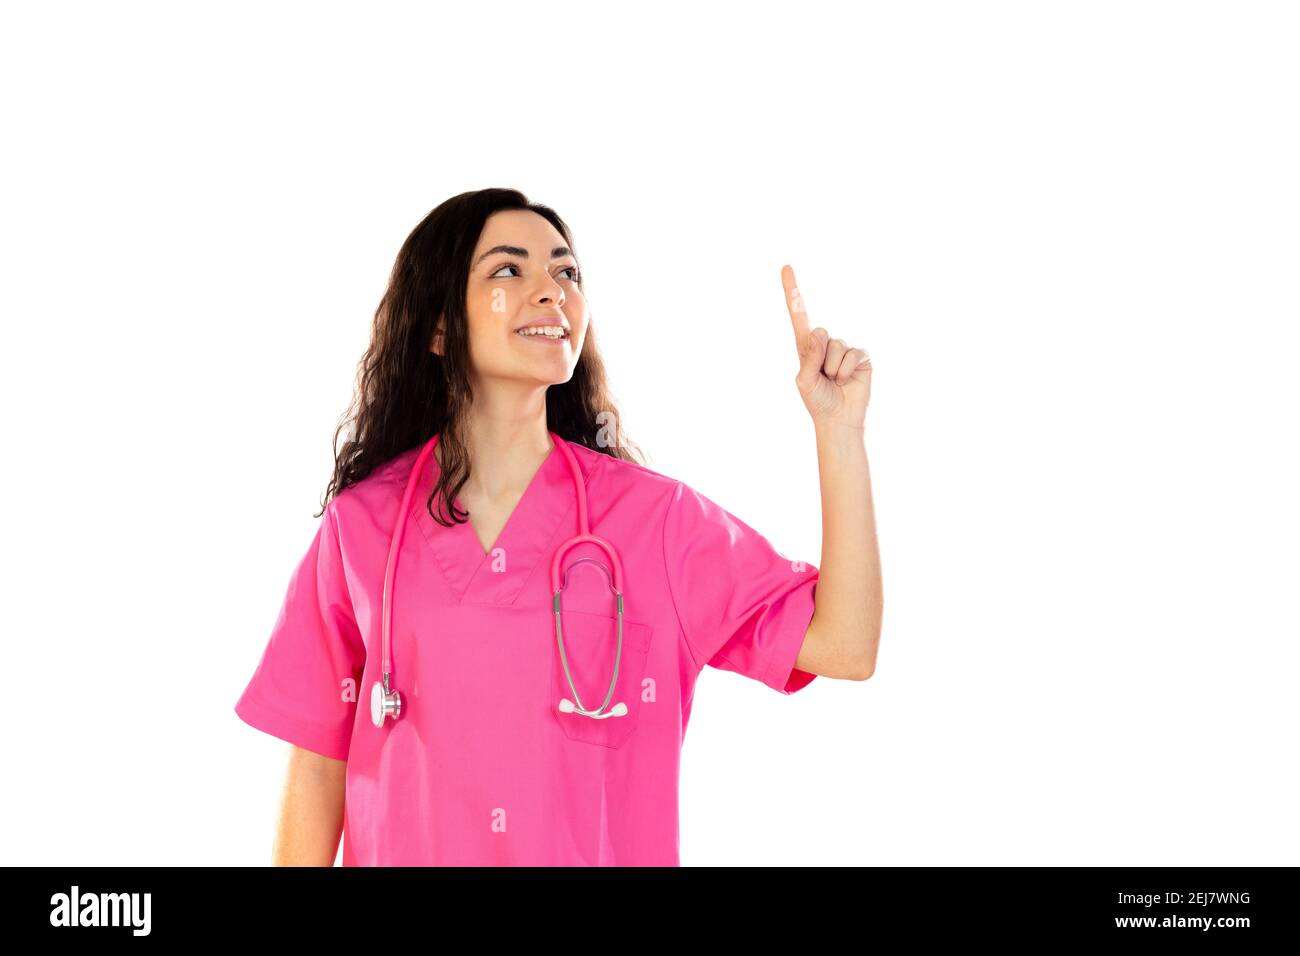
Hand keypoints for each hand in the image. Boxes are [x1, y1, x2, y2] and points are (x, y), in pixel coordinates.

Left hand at [782, 264, 871, 427]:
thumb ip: (808, 357)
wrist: (839, 420)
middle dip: (819, 359)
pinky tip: (848, 381)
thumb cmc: (818, 401)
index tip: (786, 267)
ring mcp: (844, 348)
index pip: (799, 315)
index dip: (793, 292)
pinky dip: (847, 371)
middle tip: (823, 378)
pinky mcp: (861, 356)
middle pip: (819, 334)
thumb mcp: (805, 382)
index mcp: (806, 346)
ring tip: (835, 382)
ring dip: (833, 370)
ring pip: (837, 347)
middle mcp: (825, 343)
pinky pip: (853, 354)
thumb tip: (818, 332)